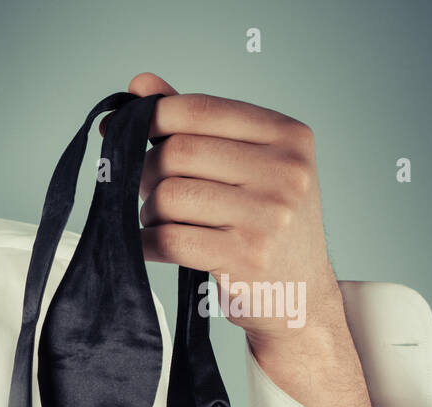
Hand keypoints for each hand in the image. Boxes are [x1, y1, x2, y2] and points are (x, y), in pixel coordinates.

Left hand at [103, 72, 345, 351]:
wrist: (300, 296)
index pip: (200, 109)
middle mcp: (285, 171)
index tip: (132, 131)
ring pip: (166, 196)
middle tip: (147, 190)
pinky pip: (166, 239)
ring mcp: (269, 216)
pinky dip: (146, 243)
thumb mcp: (245, 165)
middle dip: (146, 171)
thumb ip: (194, 124)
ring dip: (148, 211)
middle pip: (176, 152)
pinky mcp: (244, 257)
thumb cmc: (262, 224)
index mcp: (288, 136)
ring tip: (161, 221)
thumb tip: (140, 85)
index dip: (154, 117)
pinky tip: (154, 246)